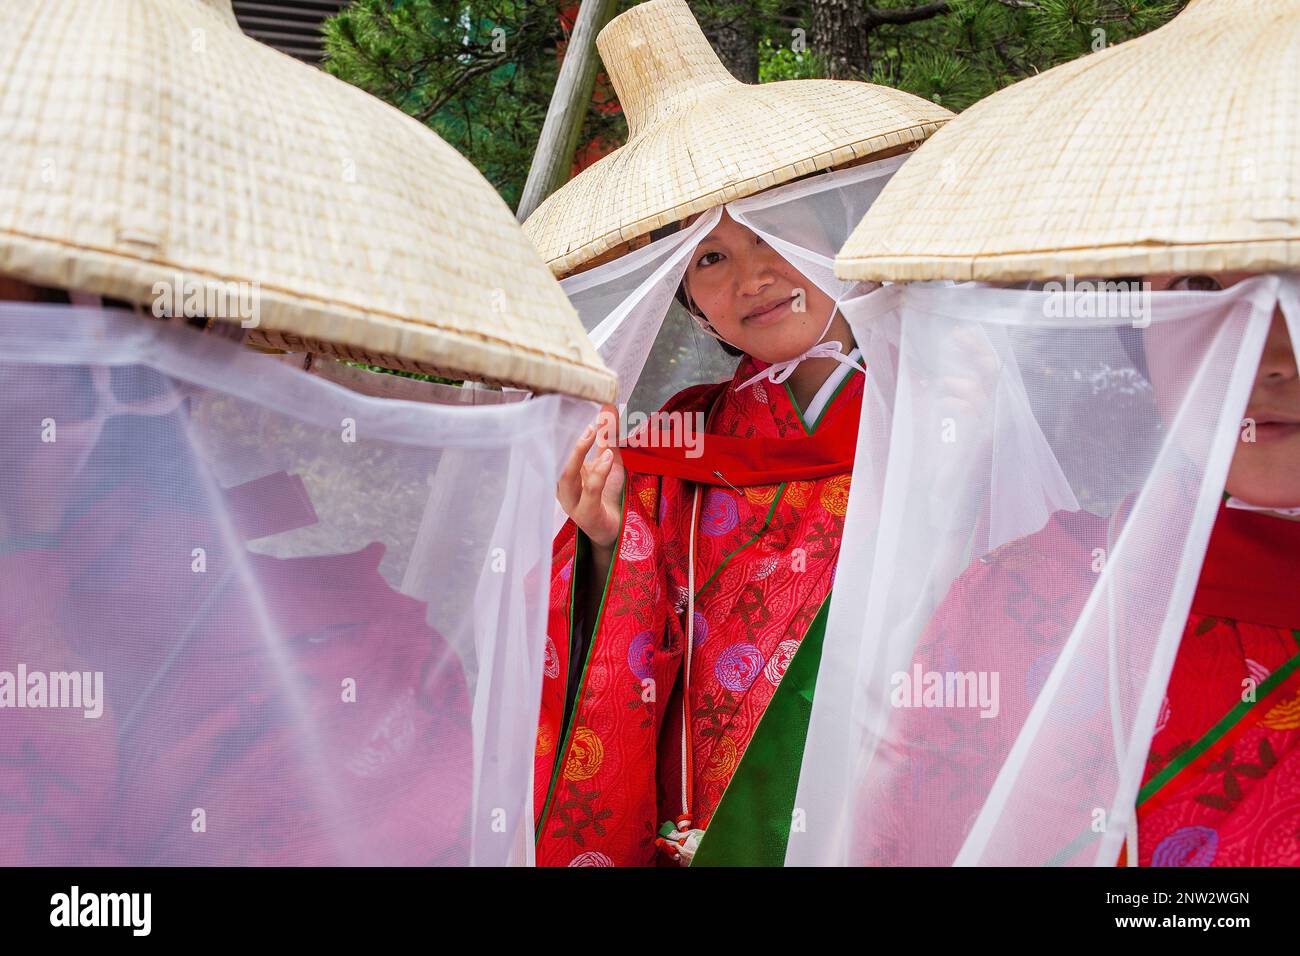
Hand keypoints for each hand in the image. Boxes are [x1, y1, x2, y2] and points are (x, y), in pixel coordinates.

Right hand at [556, 404, 625, 552]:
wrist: (615, 527)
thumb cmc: (606, 493)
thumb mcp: (609, 460)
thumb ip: (607, 435)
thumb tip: (608, 405)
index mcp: (563, 473)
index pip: (553, 450)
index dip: (557, 430)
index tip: (569, 407)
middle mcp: (562, 488)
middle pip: (557, 463)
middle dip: (571, 441)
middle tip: (588, 422)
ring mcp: (571, 503)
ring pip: (568, 479)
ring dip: (580, 455)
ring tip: (595, 435)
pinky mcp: (586, 515)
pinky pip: (589, 493)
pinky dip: (598, 474)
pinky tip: (607, 458)